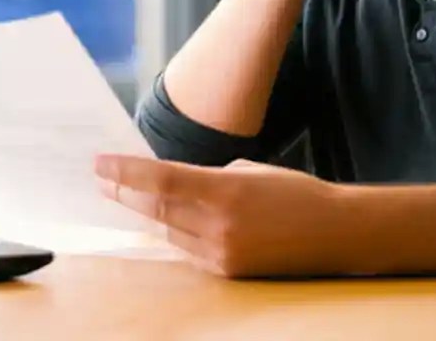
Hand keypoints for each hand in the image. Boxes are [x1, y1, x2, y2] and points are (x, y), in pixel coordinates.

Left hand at [95, 155, 349, 277]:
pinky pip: (188, 249)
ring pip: (169, 230)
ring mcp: (222, 252)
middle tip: (100, 179)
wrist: (336, 233)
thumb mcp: (249, 171)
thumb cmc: (294, 193)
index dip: (126, 172)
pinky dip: (173, 232)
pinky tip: (160, 219)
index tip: (99, 163)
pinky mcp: (228, 272)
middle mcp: (219, 225)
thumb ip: (207, 177)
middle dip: (124, 192)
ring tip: (122, 195)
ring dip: (146, 212)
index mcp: (225, 190)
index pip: (162, 180)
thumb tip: (171, 182)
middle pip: (157, 208)